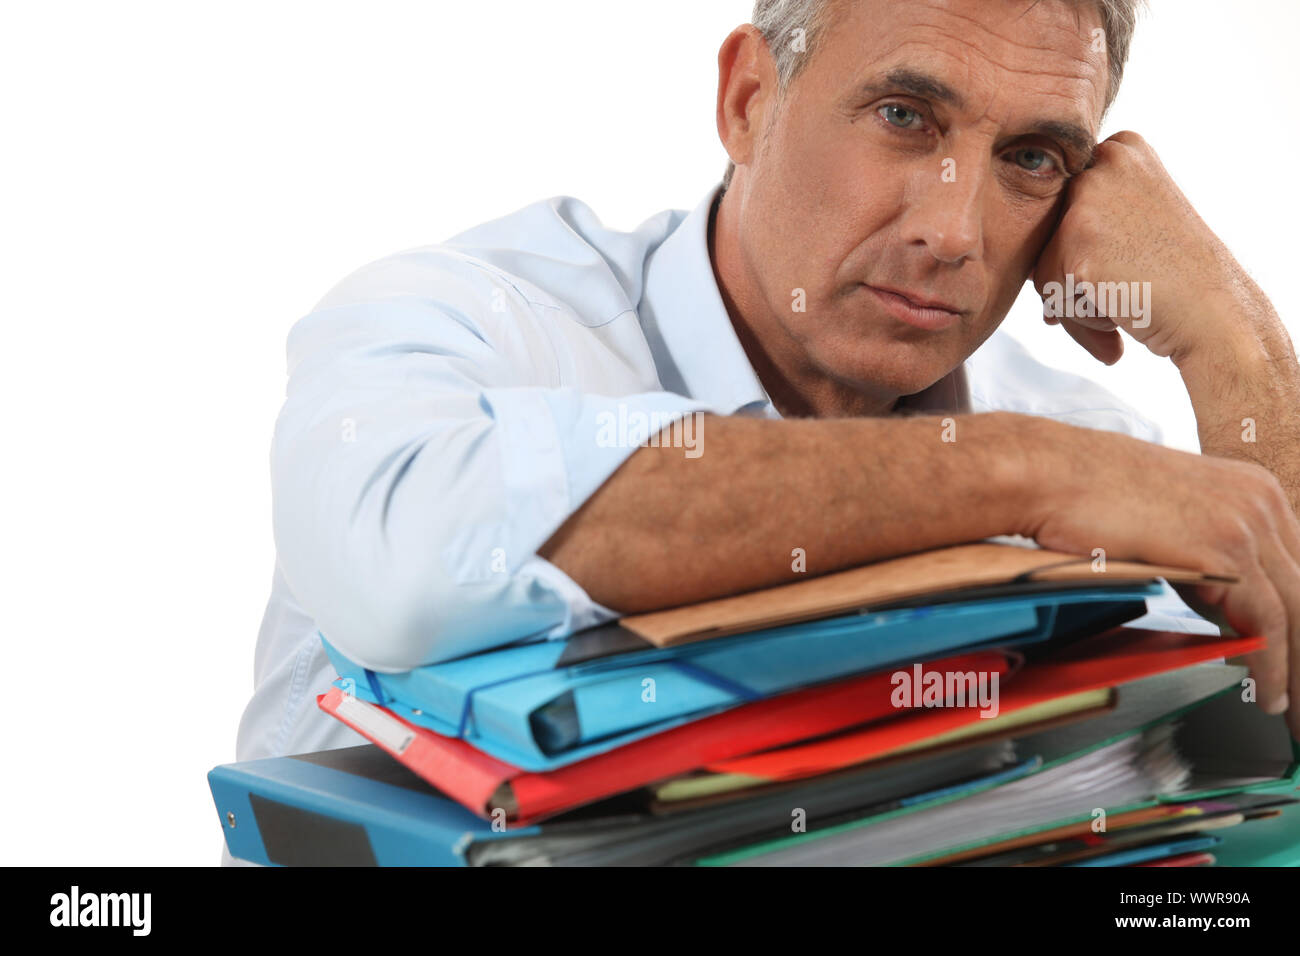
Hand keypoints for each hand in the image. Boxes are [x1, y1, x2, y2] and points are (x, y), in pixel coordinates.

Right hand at [1022, 417, 1299, 738]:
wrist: (1051, 474)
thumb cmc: (1087, 494)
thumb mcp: (1168, 520)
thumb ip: (1205, 553)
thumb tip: (1221, 604)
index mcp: (1252, 490)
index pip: (1299, 571)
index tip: (1297, 660)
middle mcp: (1260, 501)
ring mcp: (1246, 521)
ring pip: (1297, 611)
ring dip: (1297, 671)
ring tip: (1291, 711)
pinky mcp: (1225, 546)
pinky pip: (1268, 621)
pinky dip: (1272, 666)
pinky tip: (1267, 692)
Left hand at [1032, 131, 1264, 367]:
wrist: (1215, 314)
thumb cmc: (1176, 276)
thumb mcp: (1134, 217)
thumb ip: (1085, 213)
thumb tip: (1020, 233)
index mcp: (1122, 146)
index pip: (1061, 206)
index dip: (1086, 245)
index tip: (1130, 251)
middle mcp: (1103, 160)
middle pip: (1046, 233)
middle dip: (1075, 272)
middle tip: (1133, 276)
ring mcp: (1088, 199)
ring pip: (1042, 264)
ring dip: (1076, 294)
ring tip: (1129, 288)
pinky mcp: (1075, 242)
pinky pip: (1048, 292)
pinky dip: (1078, 312)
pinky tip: (1122, 302)